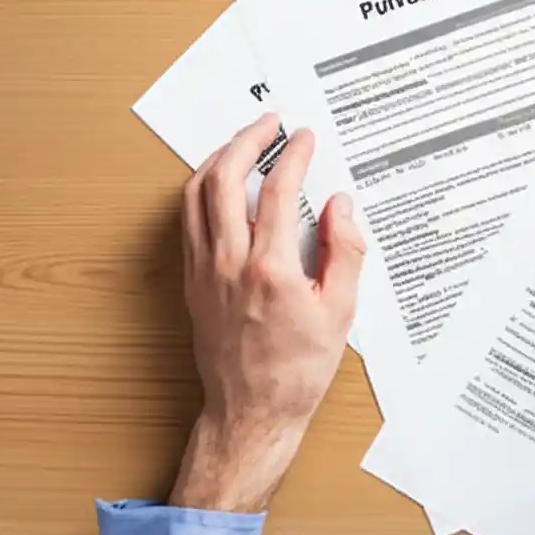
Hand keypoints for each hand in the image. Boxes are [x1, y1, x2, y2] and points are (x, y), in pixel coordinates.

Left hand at [169, 113, 366, 512]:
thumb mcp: (341, 312)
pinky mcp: (192, 282)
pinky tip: (219, 185)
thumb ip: (345, 252)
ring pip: (196, 195)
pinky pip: (188, 221)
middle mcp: (229, 264)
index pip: (279, 192)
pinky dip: (202, 190)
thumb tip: (342, 207)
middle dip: (246, 140)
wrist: (252, 411)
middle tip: (268, 124)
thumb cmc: (298, 369)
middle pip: (225, 179)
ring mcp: (204, 272)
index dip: (293, 155)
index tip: (304, 137)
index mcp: (271, 270)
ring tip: (241, 144)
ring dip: (217, 159)